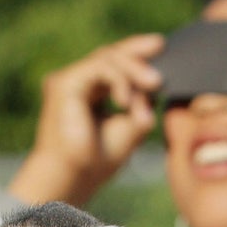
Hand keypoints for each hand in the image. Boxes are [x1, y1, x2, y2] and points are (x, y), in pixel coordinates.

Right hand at [8, 33, 164, 206]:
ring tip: (154, 84)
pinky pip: (99, 67)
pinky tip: (126, 101)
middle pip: (110, 55)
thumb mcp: (131, 128)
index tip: (162, 47)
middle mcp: (76, 84)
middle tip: (161, 51)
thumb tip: (155, 84)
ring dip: (134, 69)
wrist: (72, 178)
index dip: (137, 53)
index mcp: (89, 94)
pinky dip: (118, 80)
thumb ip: (143, 104)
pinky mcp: (64, 83)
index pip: (114, 65)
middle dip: (138, 52)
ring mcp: (68, 81)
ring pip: (106, 57)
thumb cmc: (95, 162)